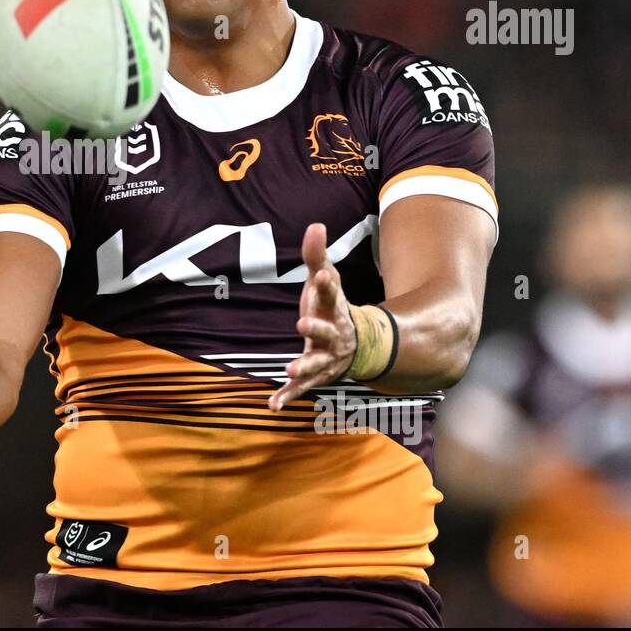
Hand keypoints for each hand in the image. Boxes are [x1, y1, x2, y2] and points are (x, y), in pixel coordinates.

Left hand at [270, 223, 356, 409]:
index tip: (320, 274)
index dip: (326, 284)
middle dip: (315, 327)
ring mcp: (326, 358)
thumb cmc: (332, 307)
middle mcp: (333, 335)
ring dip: (303, 368)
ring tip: (289, 370)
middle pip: (325, 331)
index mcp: (334, 309)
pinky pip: (301, 389)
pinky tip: (272, 406)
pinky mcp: (315, 376)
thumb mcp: (326, 280)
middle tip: (301, 322)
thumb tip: (315, 224)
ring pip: (316, 365)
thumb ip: (316, 255)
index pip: (331, 294)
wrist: (358, 345)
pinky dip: (287, 397)